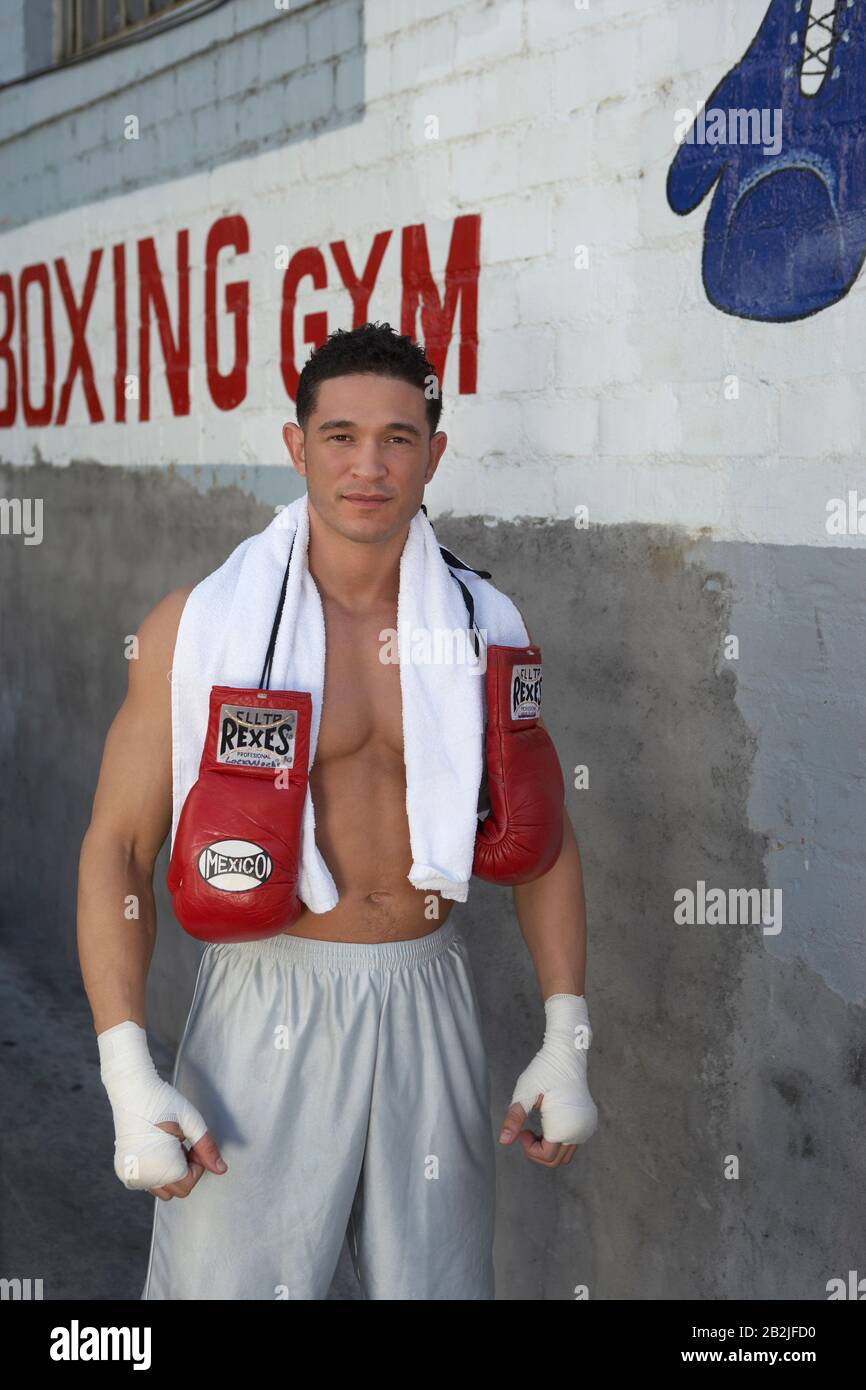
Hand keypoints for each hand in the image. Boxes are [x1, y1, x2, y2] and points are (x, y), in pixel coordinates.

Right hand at [98, 1020, 228, 1192]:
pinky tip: (157, 1148)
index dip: (197, 1163)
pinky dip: (155, 1171)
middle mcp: (143, 1177)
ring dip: (170, 1173)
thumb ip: (207, 1149)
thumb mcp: (192, 1123)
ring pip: (161, 1188)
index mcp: (162, 1169)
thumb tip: (221, 1169)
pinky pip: (146, 1181)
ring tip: (169, 1146)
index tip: (192, 1143)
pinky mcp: (123, 1169)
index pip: (189, 1182)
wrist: (132, 1090)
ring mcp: (131, 1175)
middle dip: (185, 1170)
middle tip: (183, 1144)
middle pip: (176, 1190)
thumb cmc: (163, 1103)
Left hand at [499, 994, 597, 1165]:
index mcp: (564, 1127)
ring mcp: (587, 1128)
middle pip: (556, 1160)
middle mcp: (580, 1131)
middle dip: (538, 1151)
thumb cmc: (544, 1071)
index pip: (546, 1156)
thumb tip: (503, 1141)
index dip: (529, 1149)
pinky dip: (559, 1141)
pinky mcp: (589, 1123)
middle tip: (527, 1132)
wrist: (567, 1054)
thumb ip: (514, 1119)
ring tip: (538, 1128)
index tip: (522, 1131)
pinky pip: (573, 1142)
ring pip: (565, 1154)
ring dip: (549, 1148)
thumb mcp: (525, 1093)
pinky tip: (549, 1124)